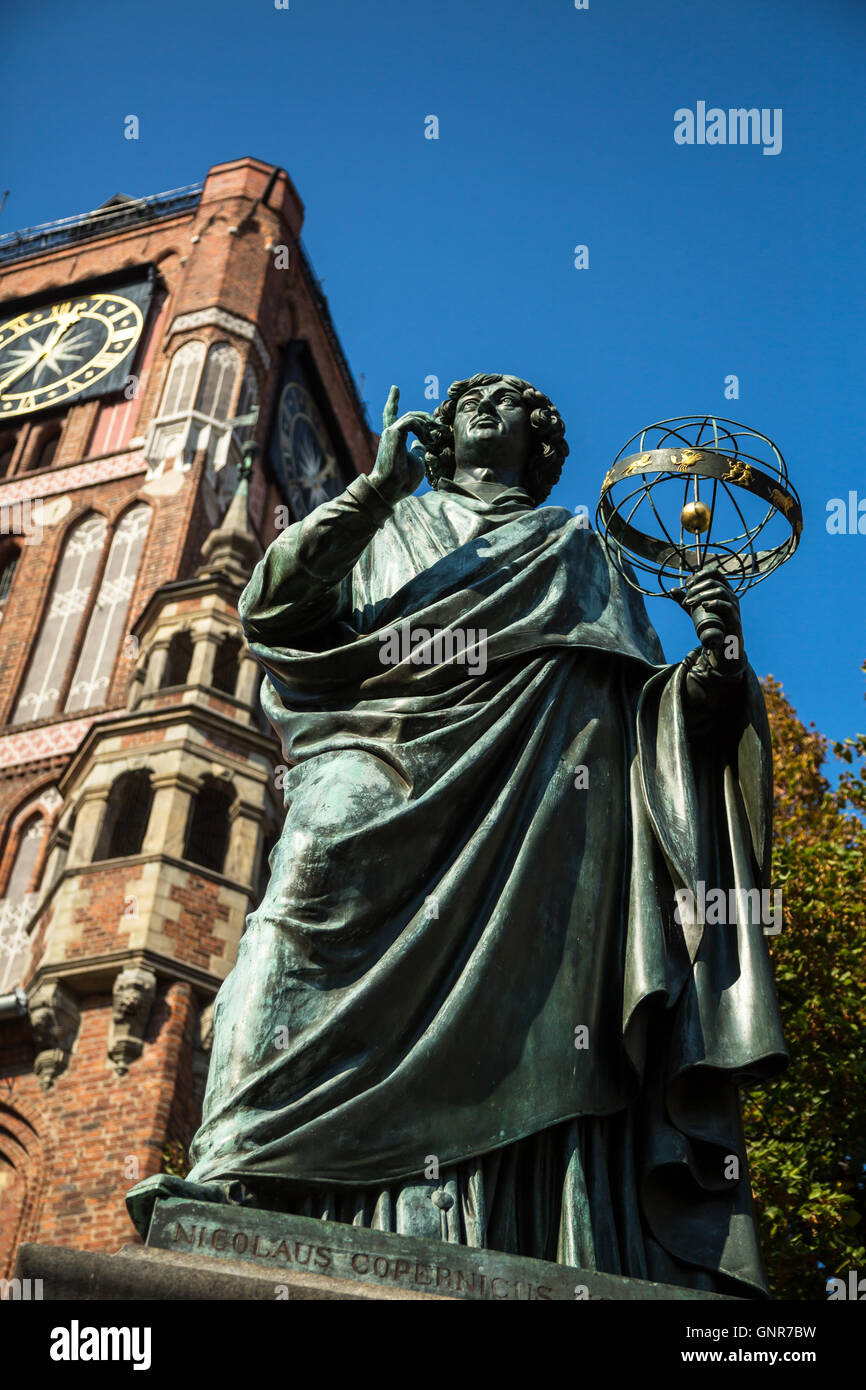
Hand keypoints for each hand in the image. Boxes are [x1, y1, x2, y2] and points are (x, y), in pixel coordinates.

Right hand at [369, 386, 434, 504]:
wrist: (392, 489)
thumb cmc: (403, 480)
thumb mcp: (417, 462)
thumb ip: (418, 450)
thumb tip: (421, 443)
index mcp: (394, 439)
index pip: (392, 416)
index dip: (393, 402)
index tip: (395, 388)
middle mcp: (390, 433)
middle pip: (408, 415)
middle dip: (426, 418)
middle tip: (440, 426)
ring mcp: (390, 433)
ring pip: (411, 417)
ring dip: (427, 425)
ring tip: (433, 439)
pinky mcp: (393, 434)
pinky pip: (410, 421)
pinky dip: (421, 428)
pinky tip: (426, 440)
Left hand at [677, 565, 743, 669]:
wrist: (723, 644)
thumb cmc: (712, 624)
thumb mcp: (696, 610)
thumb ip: (686, 600)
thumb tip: (672, 589)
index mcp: (723, 589)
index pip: (714, 572)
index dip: (699, 575)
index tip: (688, 585)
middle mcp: (730, 594)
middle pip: (713, 581)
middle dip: (696, 588)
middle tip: (686, 599)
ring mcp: (734, 605)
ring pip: (720, 591)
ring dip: (702, 595)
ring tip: (690, 603)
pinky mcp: (734, 617)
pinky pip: (726, 605)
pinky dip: (714, 603)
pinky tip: (704, 606)